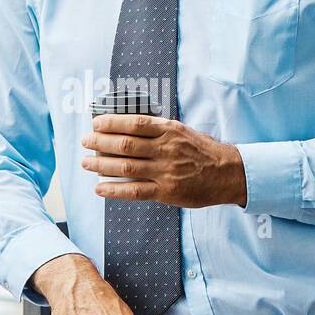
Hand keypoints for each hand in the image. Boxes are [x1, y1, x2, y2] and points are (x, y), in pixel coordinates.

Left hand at [81, 114, 247, 207]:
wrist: (228, 173)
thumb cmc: (204, 151)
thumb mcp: (183, 131)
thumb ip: (159, 130)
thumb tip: (129, 126)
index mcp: (169, 130)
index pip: (134, 123)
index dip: (111, 123)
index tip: (96, 123)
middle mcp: (166, 149)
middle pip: (125, 144)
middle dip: (100, 142)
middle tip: (85, 141)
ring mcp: (166, 171)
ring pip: (126, 167)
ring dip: (101, 165)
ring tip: (86, 162)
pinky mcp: (167, 192)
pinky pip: (136, 191)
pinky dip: (115, 190)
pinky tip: (100, 188)